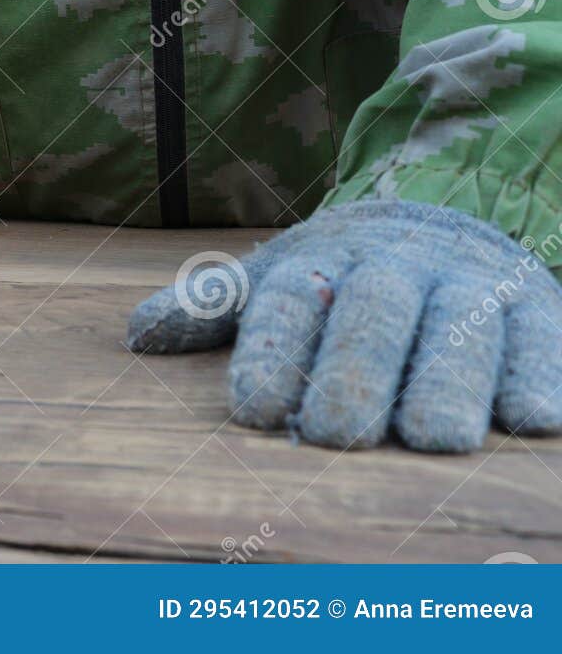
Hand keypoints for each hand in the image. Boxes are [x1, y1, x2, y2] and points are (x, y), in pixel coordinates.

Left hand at [128, 201, 561, 451]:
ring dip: (447, 382)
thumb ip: (212, 309)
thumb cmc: (340, 279)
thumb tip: (138, 335)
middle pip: (376, 314)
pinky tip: (530, 420)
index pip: (290, 302)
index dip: (270, 352)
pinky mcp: (537, 309)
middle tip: (337, 435)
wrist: (444, 219)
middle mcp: (397, 269)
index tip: (252, 408)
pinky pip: (543, 340)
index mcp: (322, 264)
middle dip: (356, 372)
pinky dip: (538, 375)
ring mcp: (471, 287)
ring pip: (462, 329)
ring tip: (433, 439)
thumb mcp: (273, 281)